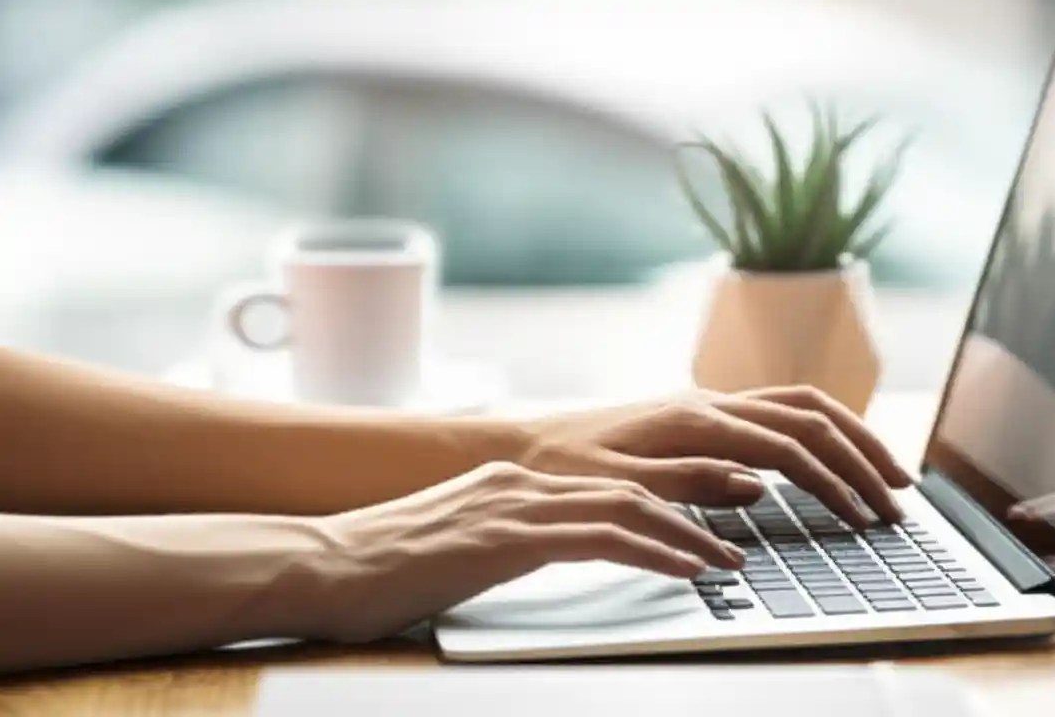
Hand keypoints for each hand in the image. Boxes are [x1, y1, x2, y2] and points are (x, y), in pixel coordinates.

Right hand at [310, 461, 744, 641]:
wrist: (318, 567)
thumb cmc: (377, 569)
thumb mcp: (455, 548)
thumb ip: (501, 543)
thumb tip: (534, 557)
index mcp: (510, 484)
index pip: (607, 488)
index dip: (665, 506)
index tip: (706, 528)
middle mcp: (520, 484)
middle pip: (632, 489)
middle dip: (694, 514)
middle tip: (736, 542)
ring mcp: (513, 506)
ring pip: (627, 507)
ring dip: (687, 535)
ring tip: (726, 562)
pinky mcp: (506, 538)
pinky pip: (600, 539)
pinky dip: (653, 552)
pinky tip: (684, 570)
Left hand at [516, 386, 913, 527]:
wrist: (527, 445)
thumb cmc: (566, 471)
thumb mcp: (619, 486)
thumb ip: (691, 482)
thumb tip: (760, 484)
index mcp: (694, 420)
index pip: (787, 447)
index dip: (834, 481)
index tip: (867, 515)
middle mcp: (709, 403)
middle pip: (809, 416)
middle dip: (861, 454)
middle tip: (899, 497)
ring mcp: (708, 404)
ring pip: (799, 405)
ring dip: (849, 434)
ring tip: (887, 470)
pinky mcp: (703, 415)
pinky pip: (777, 410)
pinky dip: (817, 429)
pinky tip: (831, 454)